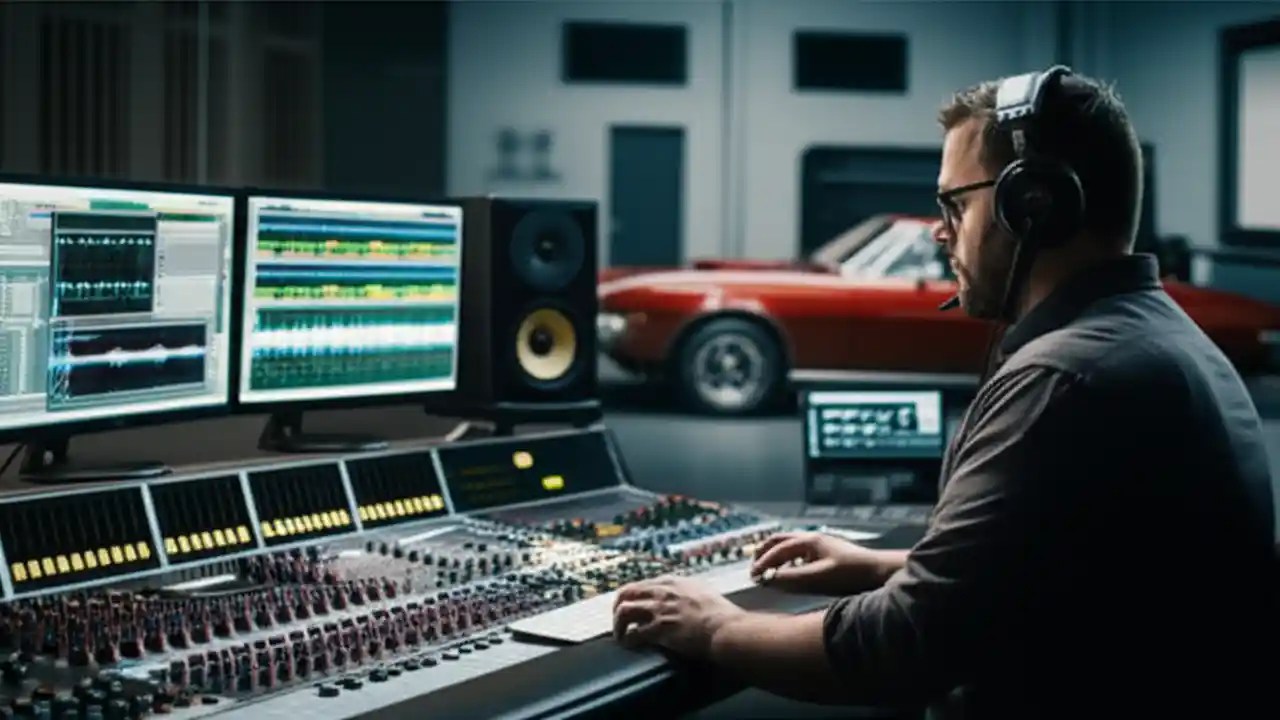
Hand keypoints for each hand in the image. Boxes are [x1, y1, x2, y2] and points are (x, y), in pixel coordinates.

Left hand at [612, 575, 745, 658]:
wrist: (726, 628)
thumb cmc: (720, 613)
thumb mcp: (702, 592)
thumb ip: (687, 591)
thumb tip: (683, 595)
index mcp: (672, 582)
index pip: (642, 584)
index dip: (633, 596)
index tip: (632, 606)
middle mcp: (662, 591)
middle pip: (627, 593)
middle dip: (618, 606)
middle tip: (619, 620)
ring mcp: (659, 610)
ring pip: (624, 610)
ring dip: (618, 624)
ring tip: (620, 635)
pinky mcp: (659, 629)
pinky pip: (634, 634)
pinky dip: (628, 640)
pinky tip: (630, 645)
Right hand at [751, 532, 900, 595]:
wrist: (879, 572)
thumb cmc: (849, 574)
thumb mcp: (817, 579)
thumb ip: (791, 580)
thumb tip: (767, 580)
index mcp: (808, 542)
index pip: (777, 550)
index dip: (763, 563)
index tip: (752, 577)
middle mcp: (812, 540)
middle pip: (781, 541)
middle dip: (765, 554)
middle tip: (754, 569)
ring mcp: (821, 546)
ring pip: (791, 547)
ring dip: (776, 557)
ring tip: (768, 572)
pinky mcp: (828, 555)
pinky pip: (801, 554)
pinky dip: (789, 562)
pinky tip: (791, 575)